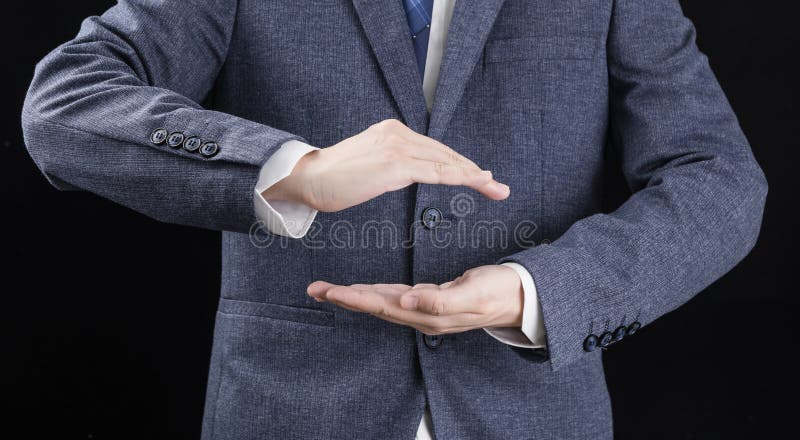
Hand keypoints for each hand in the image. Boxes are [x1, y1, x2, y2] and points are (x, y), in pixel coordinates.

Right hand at [263, 119, 509, 211]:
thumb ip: (392, 164)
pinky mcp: (394, 163)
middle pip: (445, 154)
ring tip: (496, 188)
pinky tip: (476, 182)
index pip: (435, 150)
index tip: (481, 177)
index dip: (460, 165)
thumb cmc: (334, 179)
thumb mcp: (369, 165)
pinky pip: (435, 171)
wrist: (308, 178)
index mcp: (392, 132)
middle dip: (475, 172)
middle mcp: (397, 133)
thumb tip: (409, 173)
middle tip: (499, 187)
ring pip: (445, 161)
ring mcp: (397, 146)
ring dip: (474, 176)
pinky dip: (459, 177)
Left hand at [307, 265, 523, 334]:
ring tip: (329, 289)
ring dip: (355, 296)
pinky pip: (395, 298)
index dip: (356, 298)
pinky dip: (375, 293)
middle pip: (376, 307)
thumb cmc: (499, 291)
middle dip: (345, 297)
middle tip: (315, 289)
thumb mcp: (474, 293)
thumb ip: (440, 301)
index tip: (331, 291)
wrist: (521, 296)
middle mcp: (423, 316)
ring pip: (382, 303)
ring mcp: (426, 310)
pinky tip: (364, 290)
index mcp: (430, 316)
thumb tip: (407, 302)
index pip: (383, 306)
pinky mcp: (430, 301)